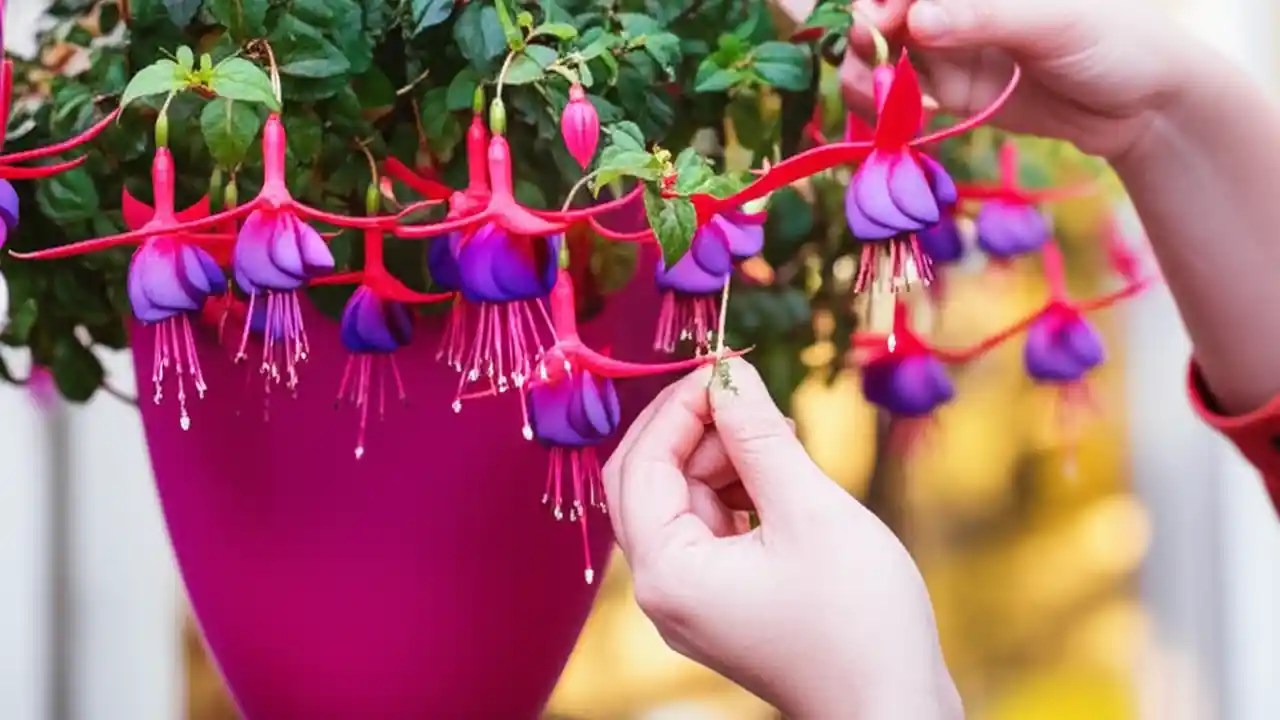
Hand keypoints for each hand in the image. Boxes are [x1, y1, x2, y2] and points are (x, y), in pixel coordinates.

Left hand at [603, 359, 959, 718]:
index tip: (727, 366)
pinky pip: (708, 528)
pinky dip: (736, 493)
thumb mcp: (809, 510)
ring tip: (782, 443)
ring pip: (680, 500)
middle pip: (647, 481)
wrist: (895, 711)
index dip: (680, 406)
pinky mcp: (719, 602)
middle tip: (753, 402)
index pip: (642, 463)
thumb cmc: (859, 620)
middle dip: (694, 432)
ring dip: (720, 459)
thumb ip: (758, 436)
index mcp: (666, 571)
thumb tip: (729, 374)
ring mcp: (688, 599)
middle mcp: (661, 589)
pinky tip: (779, 476)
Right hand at [822, 0, 1197, 159]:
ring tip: (869, 97)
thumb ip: (982, 17)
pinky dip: (879, 104)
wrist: (1144, 108)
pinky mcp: (948, 89)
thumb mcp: (1055, 22)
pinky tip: (885, 115)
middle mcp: (955, 3)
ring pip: (879, 52)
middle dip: (860, 35)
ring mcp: (948, 44)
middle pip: (882, 12)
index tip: (872, 22)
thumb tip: (916, 19)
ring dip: (860, 73)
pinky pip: (898, 92)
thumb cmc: (1116, 42)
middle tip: (864, 63)